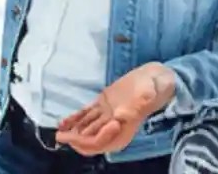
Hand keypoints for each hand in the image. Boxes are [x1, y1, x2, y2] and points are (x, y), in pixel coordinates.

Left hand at [55, 62, 176, 155]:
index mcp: (126, 128)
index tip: (82, 132)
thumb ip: (140, 104)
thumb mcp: (151, 93)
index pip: (105, 141)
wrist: (158, 76)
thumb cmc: (158, 86)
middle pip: (92, 139)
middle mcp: (115, 126)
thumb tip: (122, 115)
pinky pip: (86, 114)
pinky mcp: (103, 104)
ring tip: (59, 132)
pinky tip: (63, 121)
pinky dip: (74, 119)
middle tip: (62, 137)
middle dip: (76, 140)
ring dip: (72, 132)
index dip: (94, 138)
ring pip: (86, 128)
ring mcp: (108, 115)